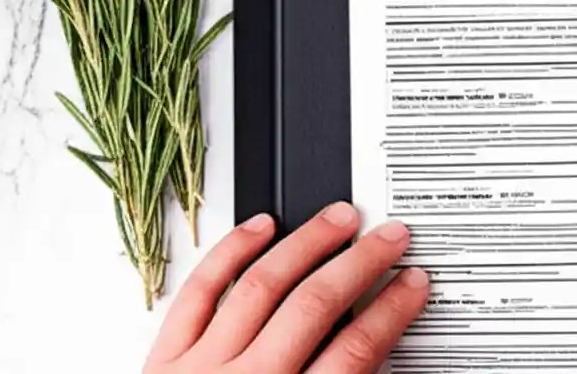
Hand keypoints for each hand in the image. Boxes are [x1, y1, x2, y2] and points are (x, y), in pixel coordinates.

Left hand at [145, 202, 428, 372]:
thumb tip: (380, 364)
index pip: (355, 351)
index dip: (392, 311)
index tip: (413, 284)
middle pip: (315, 306)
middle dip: (361, 264)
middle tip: (391, 238)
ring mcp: (201, 368)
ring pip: (262, 286)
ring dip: (307, 244)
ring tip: (339, 218)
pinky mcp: (164, 359)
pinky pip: (200, 292)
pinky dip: (231, 253)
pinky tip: (260, 228)